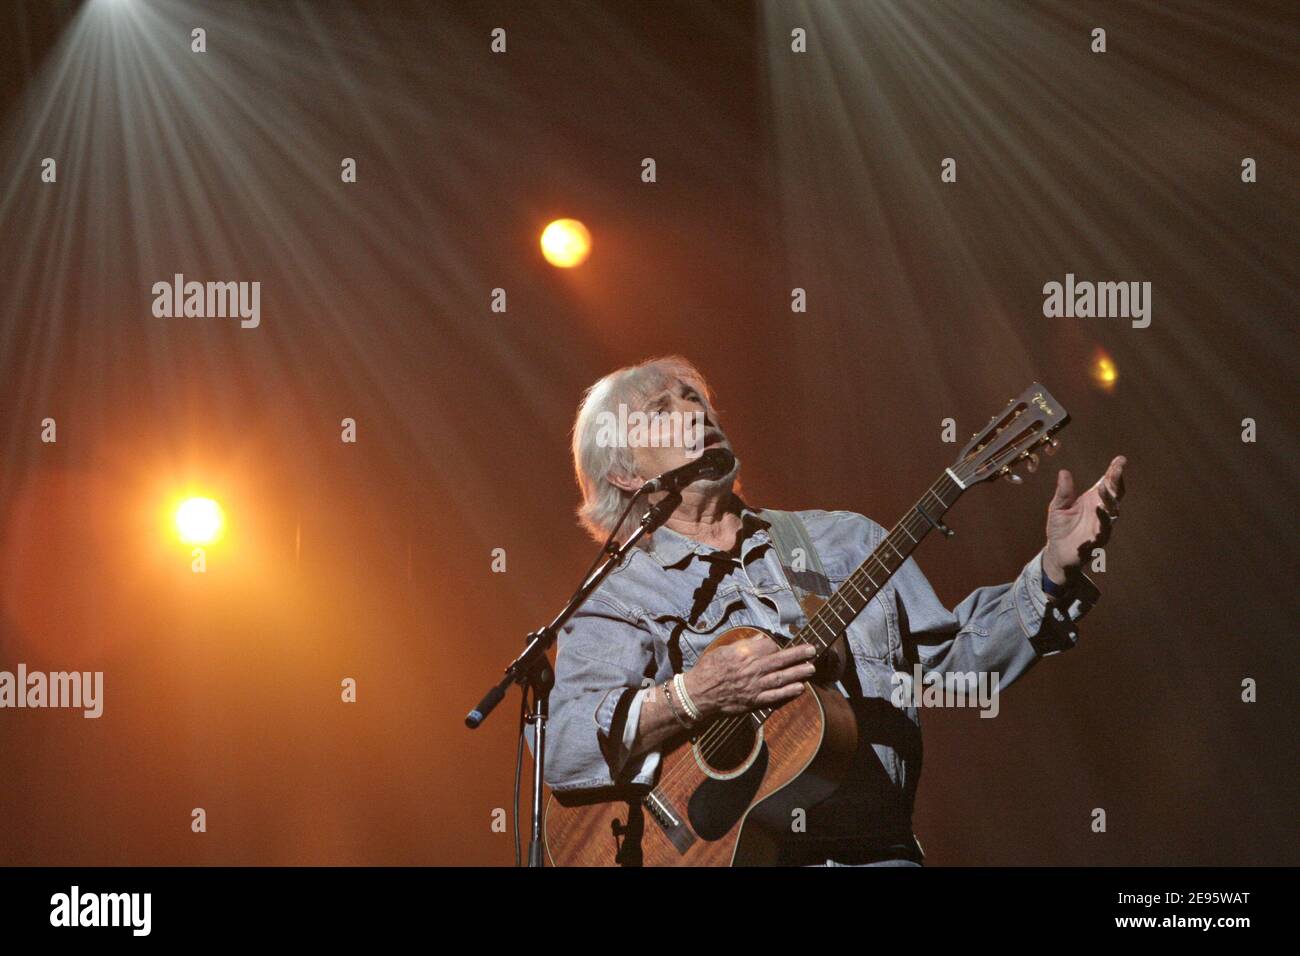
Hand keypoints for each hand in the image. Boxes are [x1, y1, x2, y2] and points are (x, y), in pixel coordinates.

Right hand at [683, 634, 816, 718]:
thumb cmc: (708, 670)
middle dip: (798, 654)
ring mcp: (754, 686)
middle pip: (780, 660)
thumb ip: (743, 645)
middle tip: (813, 650)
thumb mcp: (723, 650)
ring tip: (811, 668)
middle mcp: (751, 669)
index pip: (768, 646)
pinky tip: (800, 688)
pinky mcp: (753, 701)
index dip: (777, 645)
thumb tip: (761, 640)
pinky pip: (774, 696)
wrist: (698, 694)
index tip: (780, 646)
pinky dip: (788, 692)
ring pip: (781, 678)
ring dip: (798, 673)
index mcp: (743, 654)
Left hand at [1043, 455, 1126, 584]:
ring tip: (1102, 495)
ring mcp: (1101, 528)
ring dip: (1107, 506)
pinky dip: (1099, 527)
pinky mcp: (1095, 543)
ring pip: (1110, 516)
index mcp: (1094, 500)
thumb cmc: (1061, 527)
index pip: (1109, 484)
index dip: (1116, 472)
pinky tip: (1096, 518)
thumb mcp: (1058, 507)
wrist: (1057, 552)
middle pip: (1114, 498)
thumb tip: (1064, 472)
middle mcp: (1101, 512)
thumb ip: (1063, 492)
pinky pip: (1100, 536)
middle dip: (1115, 486)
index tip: (1120, 460)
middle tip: (1112, 475)